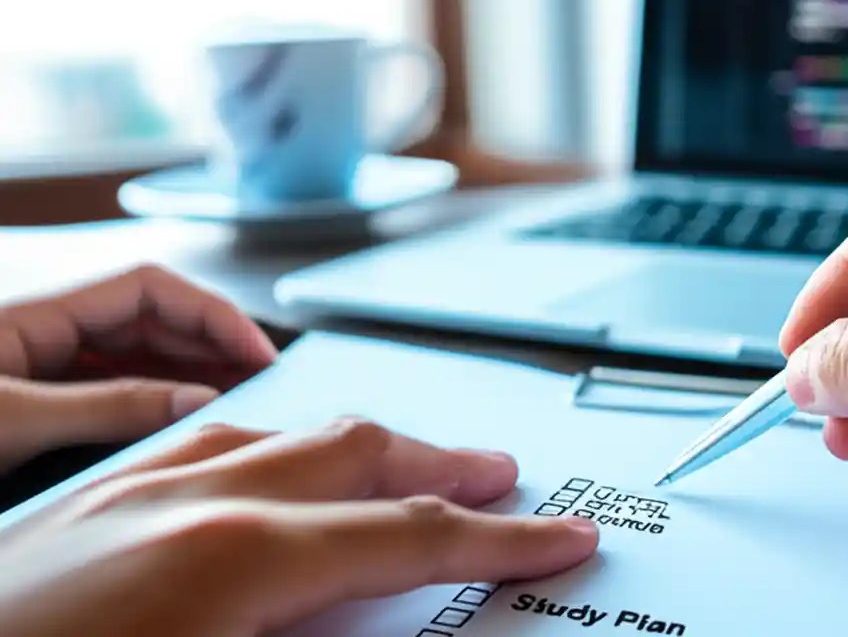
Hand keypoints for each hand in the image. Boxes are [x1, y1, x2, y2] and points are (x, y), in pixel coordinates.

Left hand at [0, 265, 277, 469]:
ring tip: (241, 402)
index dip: (213, 314)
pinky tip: (186, 422)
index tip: (259, 353)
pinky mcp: (37, 407)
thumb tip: (202, 402)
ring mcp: (40, 369)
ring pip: (136, 359)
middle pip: (151, 321)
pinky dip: (157, 402)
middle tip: (265, 385)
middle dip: (213, 345)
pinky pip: (113, 393)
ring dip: (191, 375)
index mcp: (37, 314)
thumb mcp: (16, 421)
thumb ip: (109, 408)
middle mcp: (46, 331)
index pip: (150, 288)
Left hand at [0, 419, 598, 635]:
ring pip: (282, 434)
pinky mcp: (86, 505)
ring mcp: (131, 494)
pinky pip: (205, 443)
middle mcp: (186, 502)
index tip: (557, 538)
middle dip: (442, 467)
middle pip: (356, 455)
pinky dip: (273, 447)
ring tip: (407, 462)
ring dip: (362, 448)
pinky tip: (276, 463)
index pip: (407, 537)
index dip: (498, 539)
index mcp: (231, 558)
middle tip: (502, 477)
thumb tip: (397, 626)